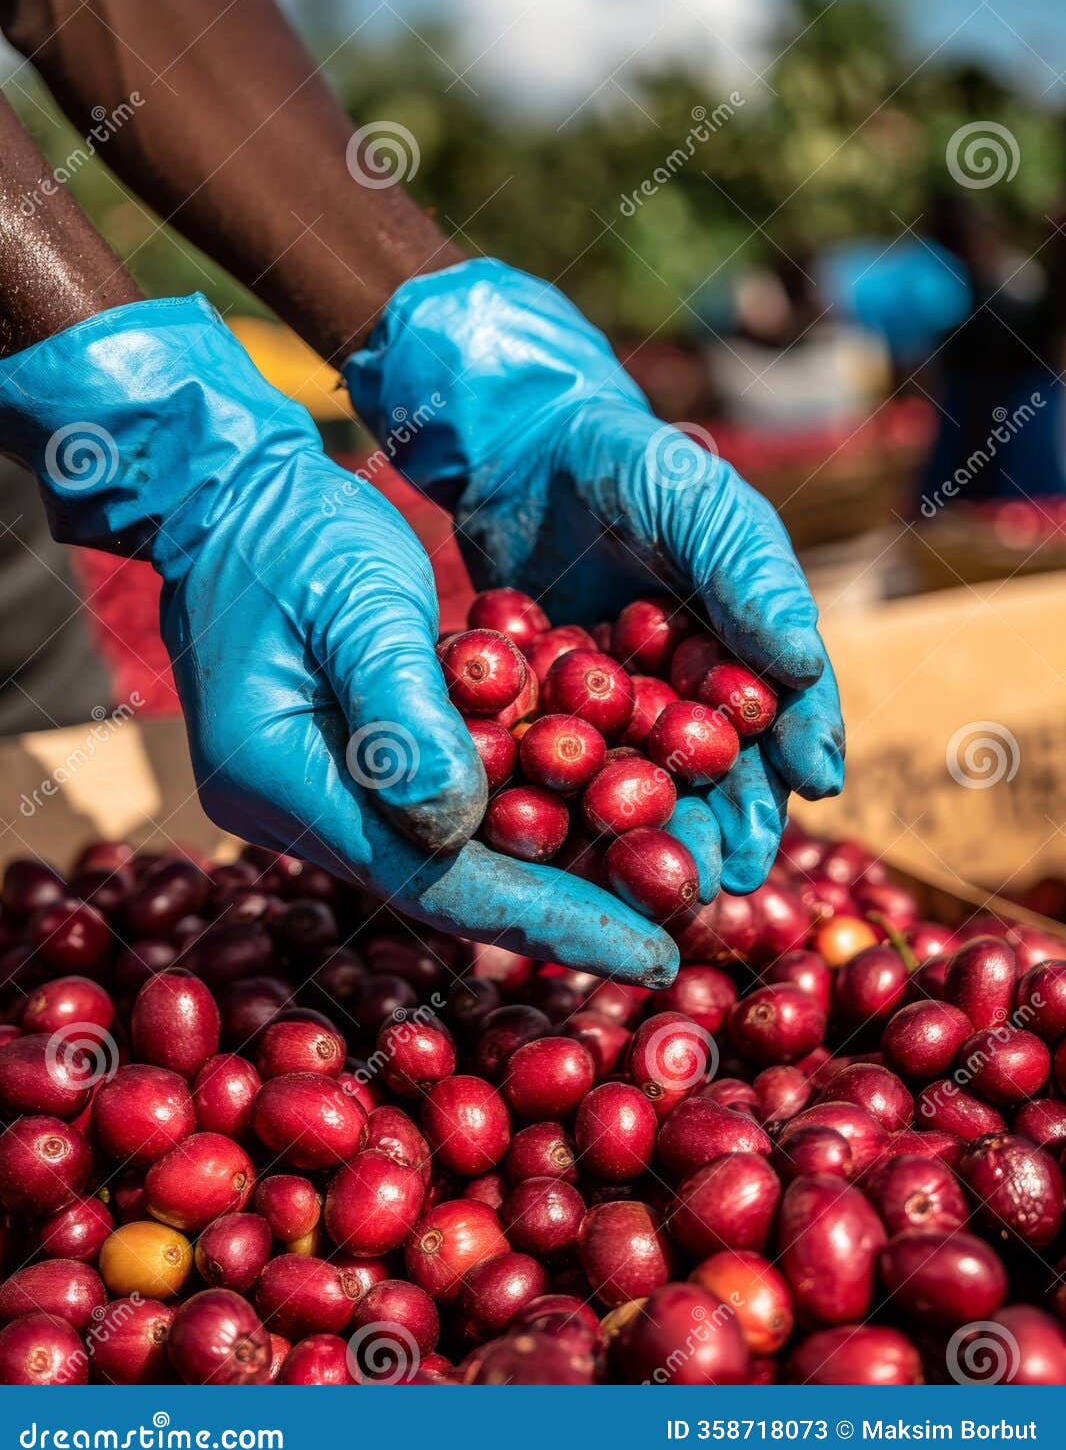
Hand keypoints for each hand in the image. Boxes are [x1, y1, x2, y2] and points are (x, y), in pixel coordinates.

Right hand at [0, 295, 676, 984]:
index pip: (432, 878)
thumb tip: (461, 824)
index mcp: (282, 778)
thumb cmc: (292, 532)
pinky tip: (594, 821)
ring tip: (651, 889)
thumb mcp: (359, 604)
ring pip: (448, 854)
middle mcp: (295, 808)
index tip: (650, 954)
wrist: (226, 496)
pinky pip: (440, 810)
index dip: (544, 919)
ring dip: (548, 872)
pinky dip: (518, 817)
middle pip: (444, 884)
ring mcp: (316, 791)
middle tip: (672, 941)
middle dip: (561, 912)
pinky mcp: (345, 765)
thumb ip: (405, 713)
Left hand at [345, 260, 844, 902]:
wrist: (514, 447)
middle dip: (728, 820)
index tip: (811, 791)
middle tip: (730, 873)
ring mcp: (617, 707)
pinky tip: (570, 854)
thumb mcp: (695, 501)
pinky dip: (568, 810)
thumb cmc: (622, 459)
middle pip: (718, 765)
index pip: (783, 703)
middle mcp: (687, 683)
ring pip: (644, 783)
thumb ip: (748, 575)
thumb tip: (805, 669)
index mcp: (741, 636)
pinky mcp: (545, 717)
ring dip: (656, 834)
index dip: (799, 746)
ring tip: (663, 881)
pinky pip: (562, 773)